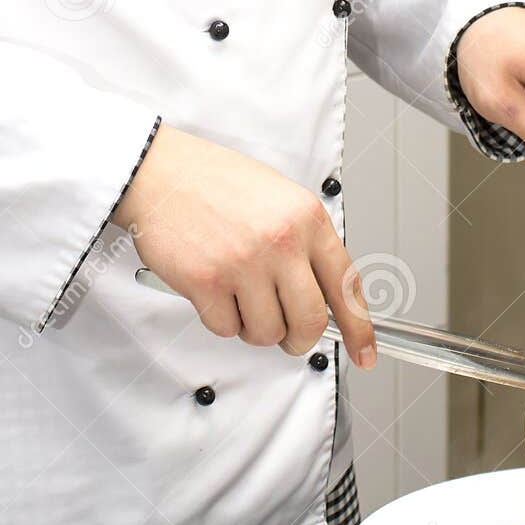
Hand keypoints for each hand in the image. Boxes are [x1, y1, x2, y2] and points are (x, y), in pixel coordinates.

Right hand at [110, 123, 377, 367]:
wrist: (159, 171)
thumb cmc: (215, 183)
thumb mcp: (279, 199)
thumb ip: (304, 244)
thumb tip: (324, 298)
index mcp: (307, 217)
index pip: (347, 285)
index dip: (359, 328)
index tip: (365, 353)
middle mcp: (282, 241)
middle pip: (309, 322)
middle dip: (298, 339)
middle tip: (287, 335)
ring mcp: (245, 262)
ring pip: (267, 333)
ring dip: (254, 327)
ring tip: (238, 295)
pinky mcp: (207, 281)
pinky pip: (227, 329)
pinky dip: (221, 319)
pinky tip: (213, 288)